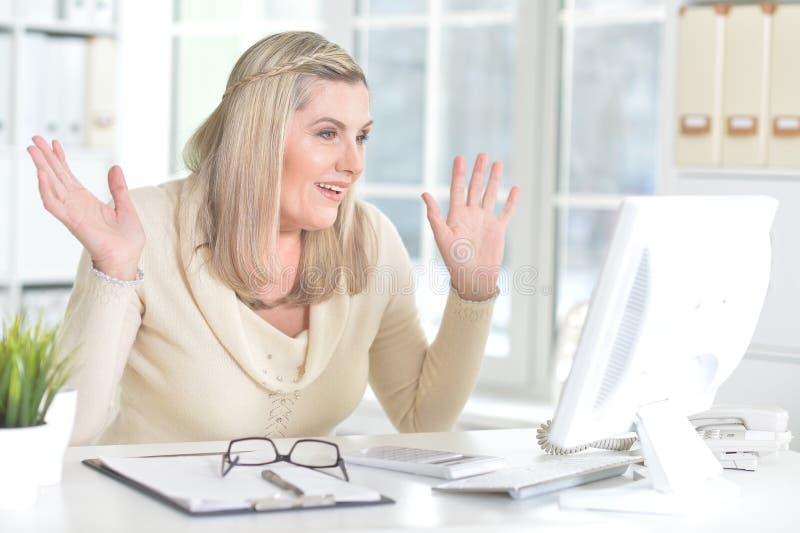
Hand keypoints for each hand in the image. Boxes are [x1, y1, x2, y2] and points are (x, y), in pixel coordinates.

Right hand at [26, 136, 144, 279]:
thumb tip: (115, 168)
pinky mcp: (72, 222)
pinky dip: (47, 189)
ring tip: (33, 149)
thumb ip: (118, 188)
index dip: (60, 159)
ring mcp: (72, 213)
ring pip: (51, 186)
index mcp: (87, 201)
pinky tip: (42, 174)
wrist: (127, 259)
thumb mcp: (126, 207)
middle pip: (56, 176)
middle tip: (34, 138)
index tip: (53, 142)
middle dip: (45, 157)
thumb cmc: (126, 240)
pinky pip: (55, 204)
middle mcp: (76, 205)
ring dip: (41, 167)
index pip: (68, 176)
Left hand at [421, 153, 519, 300]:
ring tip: (497, 163)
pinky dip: (511, 200)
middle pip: (475, 188)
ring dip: (494, 180)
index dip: (458, 174)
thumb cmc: (455, 260)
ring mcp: (485, 221)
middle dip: (478, 171)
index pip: (457, 189)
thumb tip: (424, 194)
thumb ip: (434, 215)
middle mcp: (471, 215)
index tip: (460, 157)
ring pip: (490, 195)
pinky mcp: (498, 229)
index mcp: (456, 215)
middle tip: (482, 154)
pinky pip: (506, 212)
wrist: (473, 277)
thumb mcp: (442, 237)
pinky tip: (515, 188)